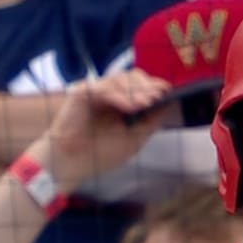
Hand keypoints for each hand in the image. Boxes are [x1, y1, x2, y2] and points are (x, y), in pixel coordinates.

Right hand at [32, 69, 173, 192]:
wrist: (72, 165)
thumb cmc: (100, 154)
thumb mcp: (134, 139)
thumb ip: (151, 122)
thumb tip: (171, 104)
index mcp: (121, 102)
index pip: (140, 85)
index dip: (153, 85)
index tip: (167, 90)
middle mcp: (108, 93)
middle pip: (131, 77)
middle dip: (146, 86)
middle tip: (157, 97)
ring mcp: (94, 91)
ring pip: (118, 79)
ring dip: (134, 91)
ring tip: (146, 103)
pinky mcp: (80, 93)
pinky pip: (101, 88)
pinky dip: (117, 96)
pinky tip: (130, 107)